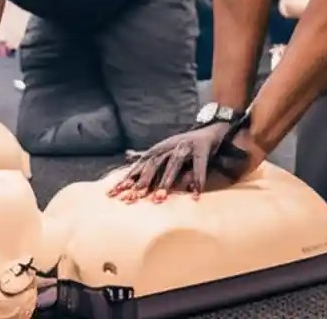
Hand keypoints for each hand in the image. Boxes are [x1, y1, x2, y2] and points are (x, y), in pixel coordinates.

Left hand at [107, 123, 263, 202]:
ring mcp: (186, 145)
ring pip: (173, 165)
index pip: (140, 164)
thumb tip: (127, 156)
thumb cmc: (186, 142)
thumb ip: (148, 154)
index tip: (115, 193)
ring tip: (159, 199)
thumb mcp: (165, 147)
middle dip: (142, 182)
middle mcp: (170, 145)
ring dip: (166, 182)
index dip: (128, 178)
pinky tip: (195, 195)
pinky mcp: (202, 149)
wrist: (212, 127)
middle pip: (153, 164)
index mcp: (159, 147)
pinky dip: (197, 181)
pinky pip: (199, 167)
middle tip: (132, 198)